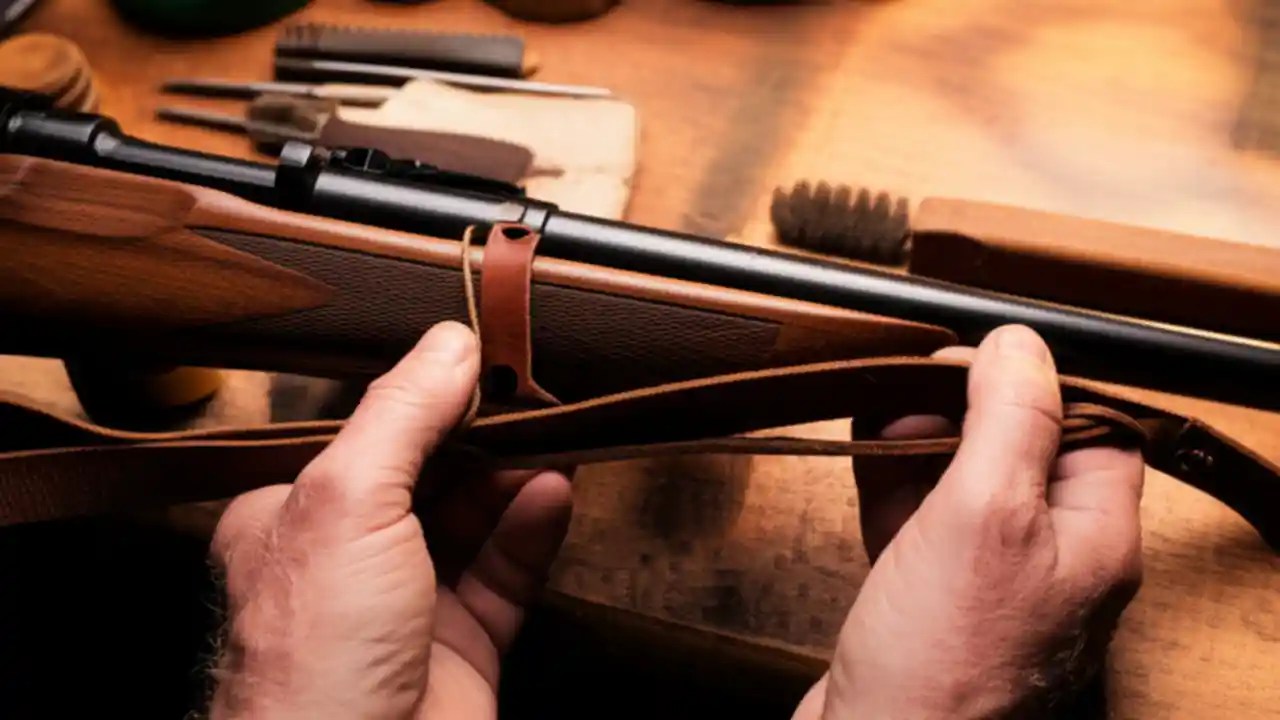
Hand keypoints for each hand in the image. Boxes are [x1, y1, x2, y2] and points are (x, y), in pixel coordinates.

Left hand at [207, 321, 572, 719]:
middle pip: (432, 475)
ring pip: (477, 523)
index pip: (371, 436)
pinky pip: (506, 575)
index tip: (486, 358)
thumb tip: (450, 343)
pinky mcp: (462, 651)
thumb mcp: (350, 501)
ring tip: (558, 432)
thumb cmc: (313, 660)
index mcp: (295, 520)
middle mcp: (350, 563)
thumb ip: (402, 414)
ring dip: (517, 476)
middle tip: (536, 391)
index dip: (430, 396)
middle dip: (485, 433)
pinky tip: (554, 492)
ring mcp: (408, 608)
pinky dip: (533, 530)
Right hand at [794, 325, 1144, 718]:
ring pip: (961, 483)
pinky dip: (890, 479)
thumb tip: (1017, 343)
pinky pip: (917, 520)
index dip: (1039, 386)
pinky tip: (860, 448)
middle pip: (1020, 452)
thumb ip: (1010, 421)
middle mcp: (1048, 561)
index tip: (976, 359)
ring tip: (877, 403)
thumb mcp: (984, 515)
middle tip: (914, 381)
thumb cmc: (942, 663)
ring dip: (919, 438)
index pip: (1093, 432)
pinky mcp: (927, 597)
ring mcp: (984, 582)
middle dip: (963, 408)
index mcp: (1092, 540)